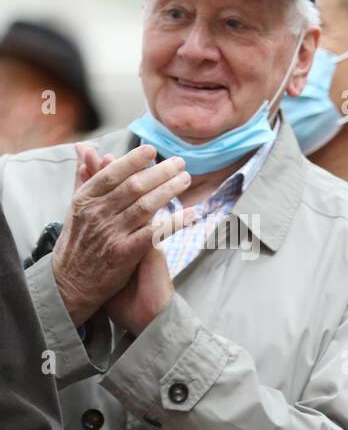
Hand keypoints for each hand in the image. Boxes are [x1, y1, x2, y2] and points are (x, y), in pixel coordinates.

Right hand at [51, 144, 193, 326]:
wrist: (72, 282)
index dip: (133, 160)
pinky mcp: (125, 253)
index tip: (151, 150)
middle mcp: (97, 214)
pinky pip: (154, 233)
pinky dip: (175, 222)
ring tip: (186, 180)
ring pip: (146, 206)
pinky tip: (192, 213)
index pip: (111, 174)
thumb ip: (84, 176)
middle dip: (159, 172)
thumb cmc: (79, 240)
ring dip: (169, 190)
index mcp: (85, 200)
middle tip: (179, 162)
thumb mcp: (75, 207)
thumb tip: (85, 147)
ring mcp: (112, 234)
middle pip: (133, 187)